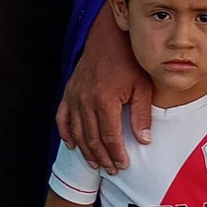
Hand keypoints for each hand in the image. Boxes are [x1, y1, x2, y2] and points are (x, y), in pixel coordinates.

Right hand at [57, 3, 152, 173]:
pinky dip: (66, 133)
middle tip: (111, 170)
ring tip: (96, 163)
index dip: (116, 154)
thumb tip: (144, 140)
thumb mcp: (142, 86)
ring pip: (77, 132)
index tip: (123, 165)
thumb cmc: (128, 60)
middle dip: (102, 157)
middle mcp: (85, 101)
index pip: (110, 136)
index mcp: (105, 100)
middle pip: (92, 138)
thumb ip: (141, 115)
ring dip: (86, 150)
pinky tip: (72, 145)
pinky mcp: (68, 92)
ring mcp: (74, 96)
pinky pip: (62, 118)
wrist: (108, 36)